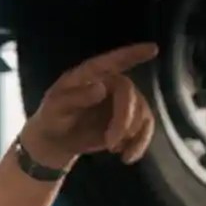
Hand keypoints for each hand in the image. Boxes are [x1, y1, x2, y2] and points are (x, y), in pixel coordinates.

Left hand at [20, 42, 159, 167]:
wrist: (55, 141)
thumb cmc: (51, 118)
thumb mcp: (55, 108)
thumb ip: (75, 97)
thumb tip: (101, 87)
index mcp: (91, 75)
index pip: (114, 61)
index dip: (134, 54)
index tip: (153, 49)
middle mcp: (110, 84)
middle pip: (130, 95)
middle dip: (125, 120)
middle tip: (111, 143)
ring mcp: (121, 103)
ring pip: (142, 112)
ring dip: (133, 134)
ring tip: (114, 150)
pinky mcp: (128, 122)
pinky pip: (144, 129)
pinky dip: (139, 144)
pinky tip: (127, 156)